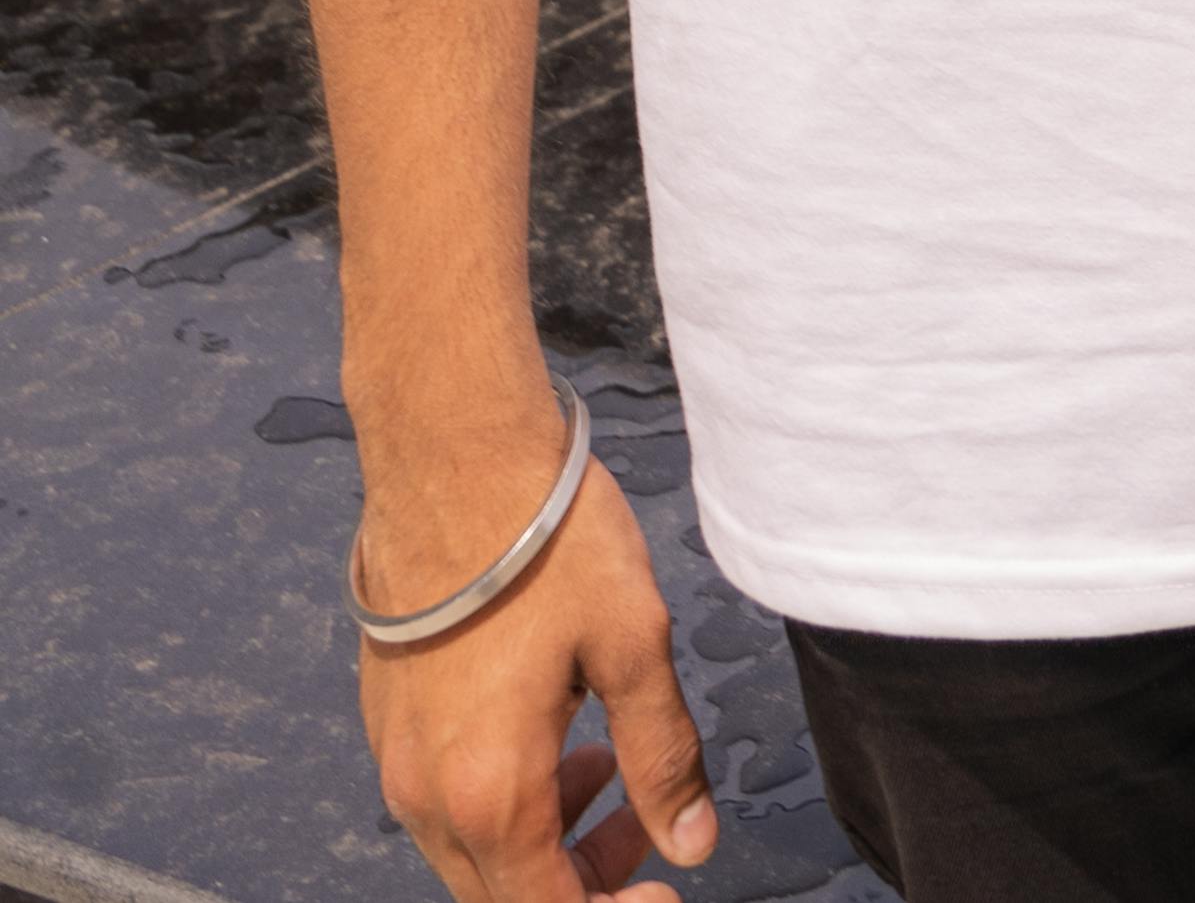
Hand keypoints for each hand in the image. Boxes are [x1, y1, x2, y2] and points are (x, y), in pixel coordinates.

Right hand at [359, 417, 714, 901]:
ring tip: (602, 770)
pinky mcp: (386, 715)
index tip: (664, 891)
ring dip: (540, 837)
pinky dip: (500, 793)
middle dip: (579, 882)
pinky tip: (549, 727)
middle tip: (642, 828)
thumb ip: (663, 757)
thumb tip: (692, 843)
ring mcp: (395, 757)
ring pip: (469, 849)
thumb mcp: (633, 643)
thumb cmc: (547, 539)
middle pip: (501, 895)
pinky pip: (441, 797)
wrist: (452, 453)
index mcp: (491, 792)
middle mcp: (426, 794)